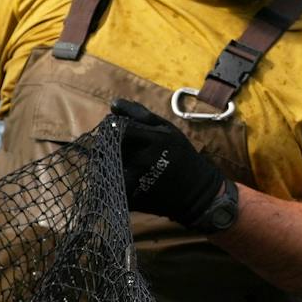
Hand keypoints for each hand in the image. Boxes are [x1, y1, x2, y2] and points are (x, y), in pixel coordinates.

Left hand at [107, 99, 226, 224]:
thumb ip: (140, 115)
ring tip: (121, 162)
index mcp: (156, 139)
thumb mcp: (167, 129)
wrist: (196, 191)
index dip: (112, 128)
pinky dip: (110, 179)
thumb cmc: (180, 155)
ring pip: (106, 166)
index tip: (114, 129)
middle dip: (107, 145)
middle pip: (110, 148)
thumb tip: (113, 104)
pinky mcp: (131, 197)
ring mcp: (138, 180)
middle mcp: (145, 160)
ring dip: (106, 162)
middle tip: (117, 147)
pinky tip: (121, 176)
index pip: (120, 128)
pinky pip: (110, 185)